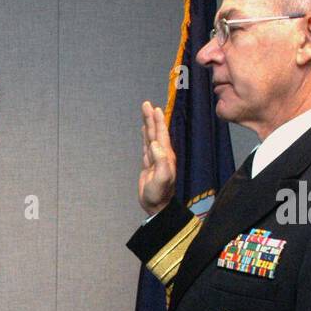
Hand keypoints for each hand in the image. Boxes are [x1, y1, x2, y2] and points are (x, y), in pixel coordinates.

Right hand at [138, 99, 175, 215]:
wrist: (156, 206)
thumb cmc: (159, 194)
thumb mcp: (162, 178)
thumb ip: (160, 161)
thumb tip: (154, 144)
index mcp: (166, 155)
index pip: (161, 134)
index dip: (158, 121)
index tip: (154, 109)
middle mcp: (162, 154)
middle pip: (155, 132)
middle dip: (151, 118)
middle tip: (146, 104)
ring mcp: (155, 159)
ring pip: (150, 137)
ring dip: (148, 124)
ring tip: (145, 112)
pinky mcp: (149, 164)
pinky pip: (146, 146)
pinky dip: (145, 136)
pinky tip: (144, 131)